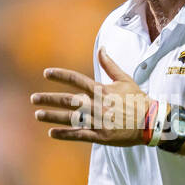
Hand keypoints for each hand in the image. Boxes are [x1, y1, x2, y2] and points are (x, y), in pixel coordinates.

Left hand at [31, 48, 153, 145]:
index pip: (76, 79)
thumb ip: (110, 65)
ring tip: (38, 114)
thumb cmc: (138, 100)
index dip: (60, 75)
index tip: (46, 73)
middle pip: (68, 100)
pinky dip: (64, 134)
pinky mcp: (101, 135)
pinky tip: (52, 133)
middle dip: (49, 99)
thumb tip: (101, 48)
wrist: (151, 121)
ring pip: (70, 118)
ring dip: (52, 116)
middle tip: (33, 98)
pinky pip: (79, 134)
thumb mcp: (125, 79)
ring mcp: (98, 121)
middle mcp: (97, 104)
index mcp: (101, 90)